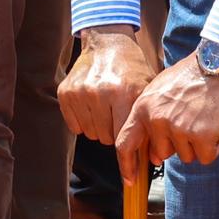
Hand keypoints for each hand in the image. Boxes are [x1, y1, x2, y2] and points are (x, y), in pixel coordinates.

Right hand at [60, 27, 160, 155]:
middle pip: (106, 138)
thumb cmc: (132, 69)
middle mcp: (101, 92)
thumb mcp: (148, 89)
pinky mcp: (66, 93)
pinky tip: (92, 105)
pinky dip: (83, 121)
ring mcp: (81, 92)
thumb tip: (152, 158)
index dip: (128, 157)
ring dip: (99, 127)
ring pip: (91, 134)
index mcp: (126, 92)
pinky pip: (75, 126)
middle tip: (118, 116)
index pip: (123, 139)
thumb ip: (149, 120)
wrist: (107, 42)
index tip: (130, 176)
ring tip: (106, 109)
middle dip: (114, 133)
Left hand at [119, 52, 218, 180]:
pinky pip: (206, 157)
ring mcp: (179, 128)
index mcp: (143, 107)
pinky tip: (218, 127)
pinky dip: (215, 147)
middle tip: (193, 121)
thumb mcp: (161, 89)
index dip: (126, 165)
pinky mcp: (202, 135)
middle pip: (163, 153)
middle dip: (179, 143)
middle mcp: (157, 120)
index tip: (130, 180)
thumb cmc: (192, 74)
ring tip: (206, 118)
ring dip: (199, 143)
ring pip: (187, 156)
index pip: (124, 143)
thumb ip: (152, 119)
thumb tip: (154, 156)